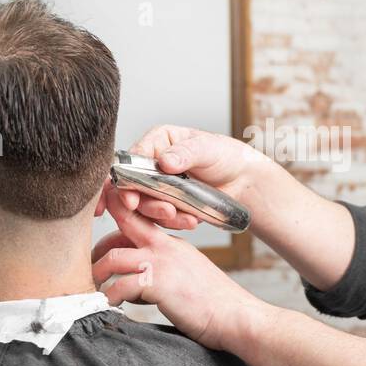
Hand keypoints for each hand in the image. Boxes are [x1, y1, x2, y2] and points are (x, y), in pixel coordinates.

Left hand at [92, 185, 265, 349]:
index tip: (100, 244)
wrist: (235, 316)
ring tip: (92, 289)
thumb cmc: (213, 304)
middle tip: (88, 267)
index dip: (116, 226)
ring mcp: (162, 262)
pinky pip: (121, 286)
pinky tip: (110, 307)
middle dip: (99, 246)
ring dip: (98, 274)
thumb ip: (162, 272)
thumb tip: (136, 284)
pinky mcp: (159, 283)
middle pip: (122, 226)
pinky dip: (110, 298)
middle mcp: (166, 245)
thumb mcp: (187, 277)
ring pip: (115, 257)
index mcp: (173, 242)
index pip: (138, 221)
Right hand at [99, 124, 268, 231]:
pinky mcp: (167, 206)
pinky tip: (191, 219)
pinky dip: (175, 222)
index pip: (129, 161)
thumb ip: (185, 153)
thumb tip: (165, 161)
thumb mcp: (206, 148)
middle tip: (165, 210)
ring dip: (161, 215)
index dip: (123, 180)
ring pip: (145, 206)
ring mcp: (158, 187)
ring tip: (185, 215)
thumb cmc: (223, 154)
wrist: (242, 178)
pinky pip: (161, 219)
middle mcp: (152, 165)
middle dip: (145, 203)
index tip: (129, 197)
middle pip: (132, 187)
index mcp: (156, 142)